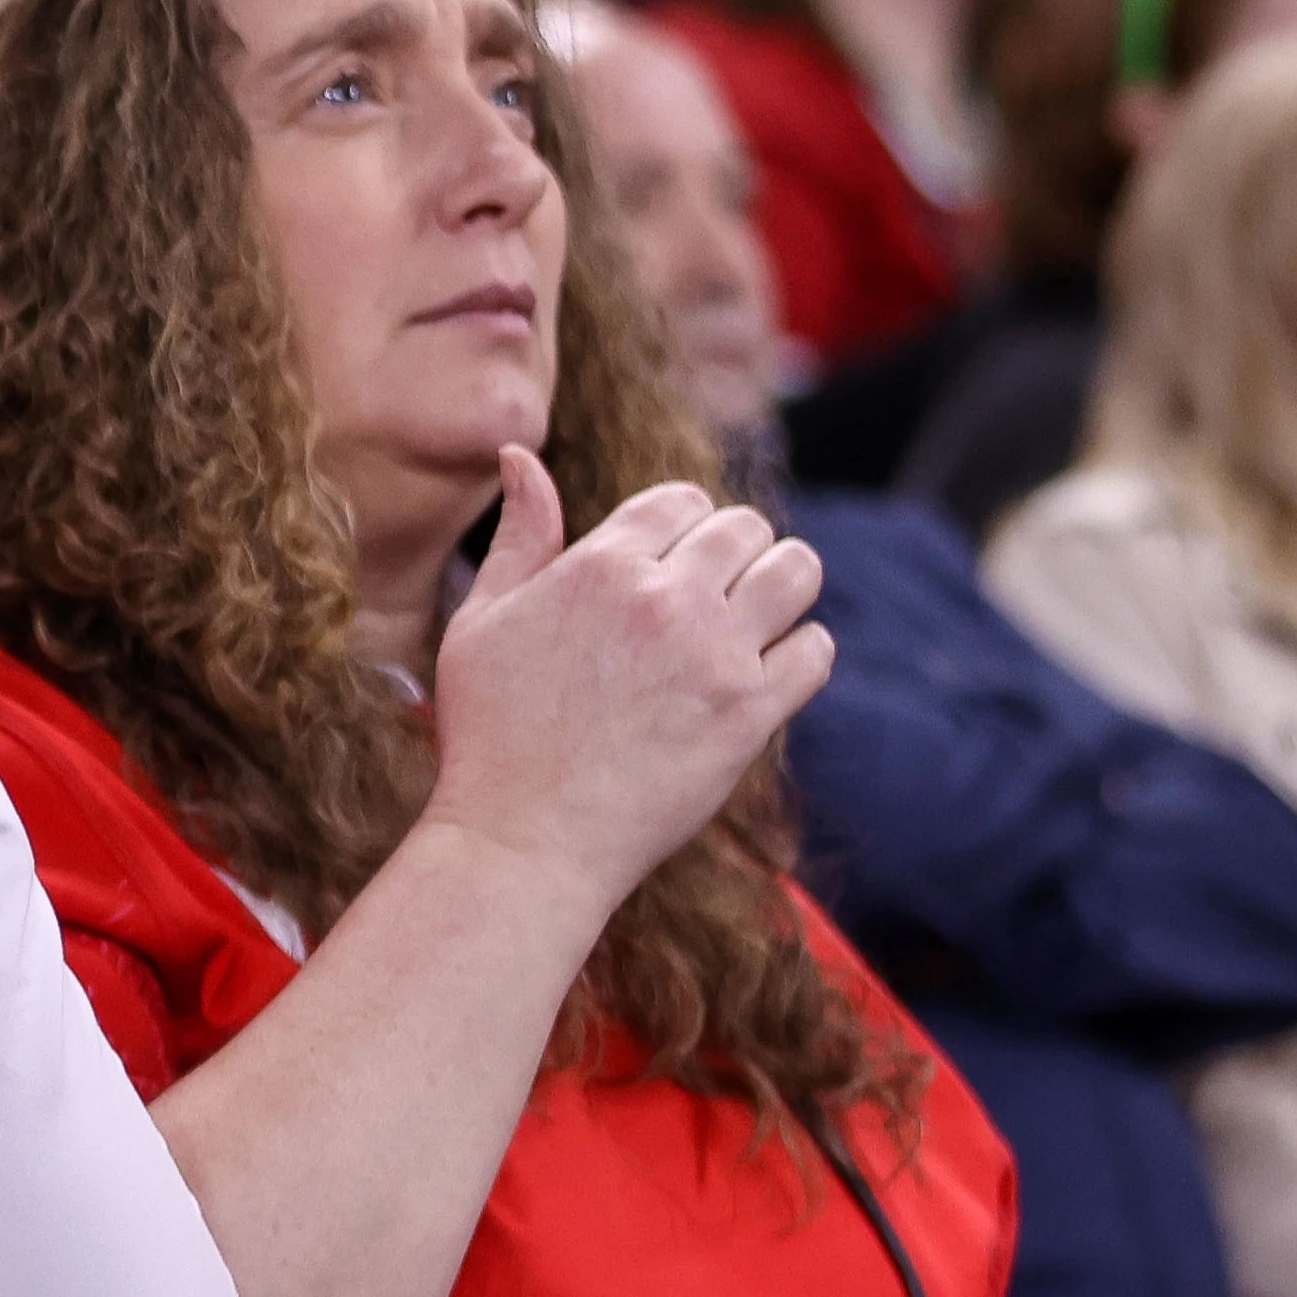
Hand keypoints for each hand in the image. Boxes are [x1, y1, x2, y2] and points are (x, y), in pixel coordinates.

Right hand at [420, 449, 830, 910]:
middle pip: (746, 527)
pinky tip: (766, 673)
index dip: (683, 524)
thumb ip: (518, 535)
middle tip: (717, 593)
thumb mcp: (481, 620)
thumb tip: (520, 457)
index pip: (682, 500)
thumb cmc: (490, 734)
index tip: (673, 561)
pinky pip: (815, 650)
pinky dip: (801, 652)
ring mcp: (713, 654)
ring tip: (756, 618)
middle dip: (736, 550)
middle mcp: (664, 597)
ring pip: (797, 572)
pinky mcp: (749, 714)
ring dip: (783, 585)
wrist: (521, 840)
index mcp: (599, 564)